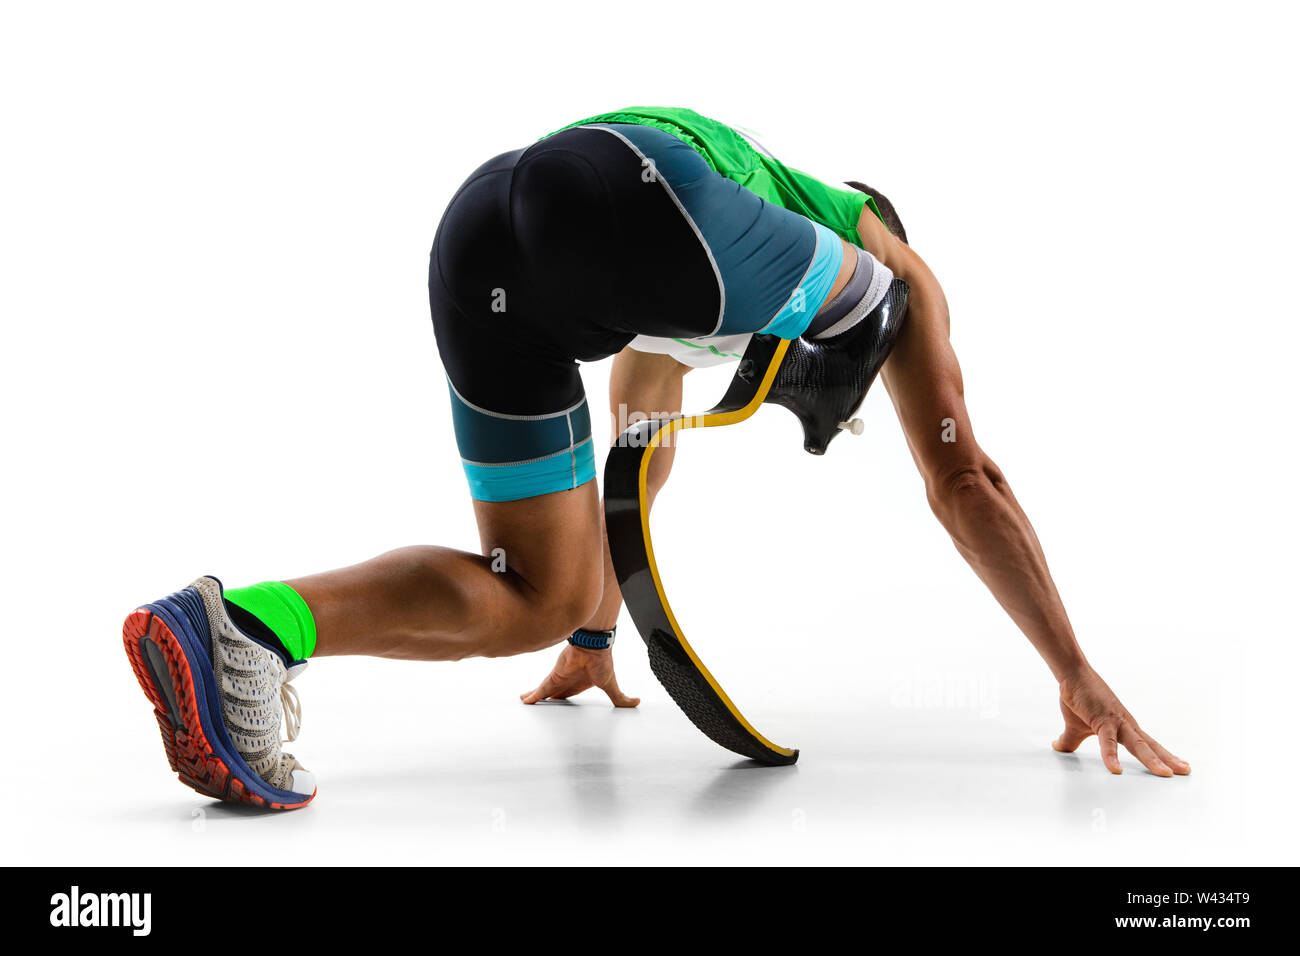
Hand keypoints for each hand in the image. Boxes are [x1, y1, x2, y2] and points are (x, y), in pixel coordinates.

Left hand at [520, 644, 640, 707]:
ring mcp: (559, 678)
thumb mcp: (611, 686)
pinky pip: (541, 689)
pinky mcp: (553, 677)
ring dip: (535, 696)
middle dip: (545, 698)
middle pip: (554, 693)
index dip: (561, 700)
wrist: (595, 647)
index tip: (556, 704)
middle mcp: (568, 681)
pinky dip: (533, 696)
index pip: (568, 694)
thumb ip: (621, 698)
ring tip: (525, 701)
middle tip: (537, 703)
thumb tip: (636, 702)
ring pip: (544, 691)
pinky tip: (525, 701)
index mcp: (580, 684)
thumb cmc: (603, 662)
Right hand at [1052, 666, 1188, 775]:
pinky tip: (1115, 770)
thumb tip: (1058, 747)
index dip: (1163, 755)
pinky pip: (1108, 742)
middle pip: (1150, 746)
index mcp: (1123, 727)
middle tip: (1186, 771)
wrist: (1072, 675)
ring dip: (1152, 759)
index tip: (1179, 766)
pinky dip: (1111, 756)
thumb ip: (1070, 741)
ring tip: (1164, 774)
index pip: (1148, 744)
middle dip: (1168, 760)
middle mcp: (1125, 724)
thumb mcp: (1075, 727)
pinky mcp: (1102, 720)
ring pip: (1137, 744)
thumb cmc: (1078, 697)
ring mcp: (1116, 721)